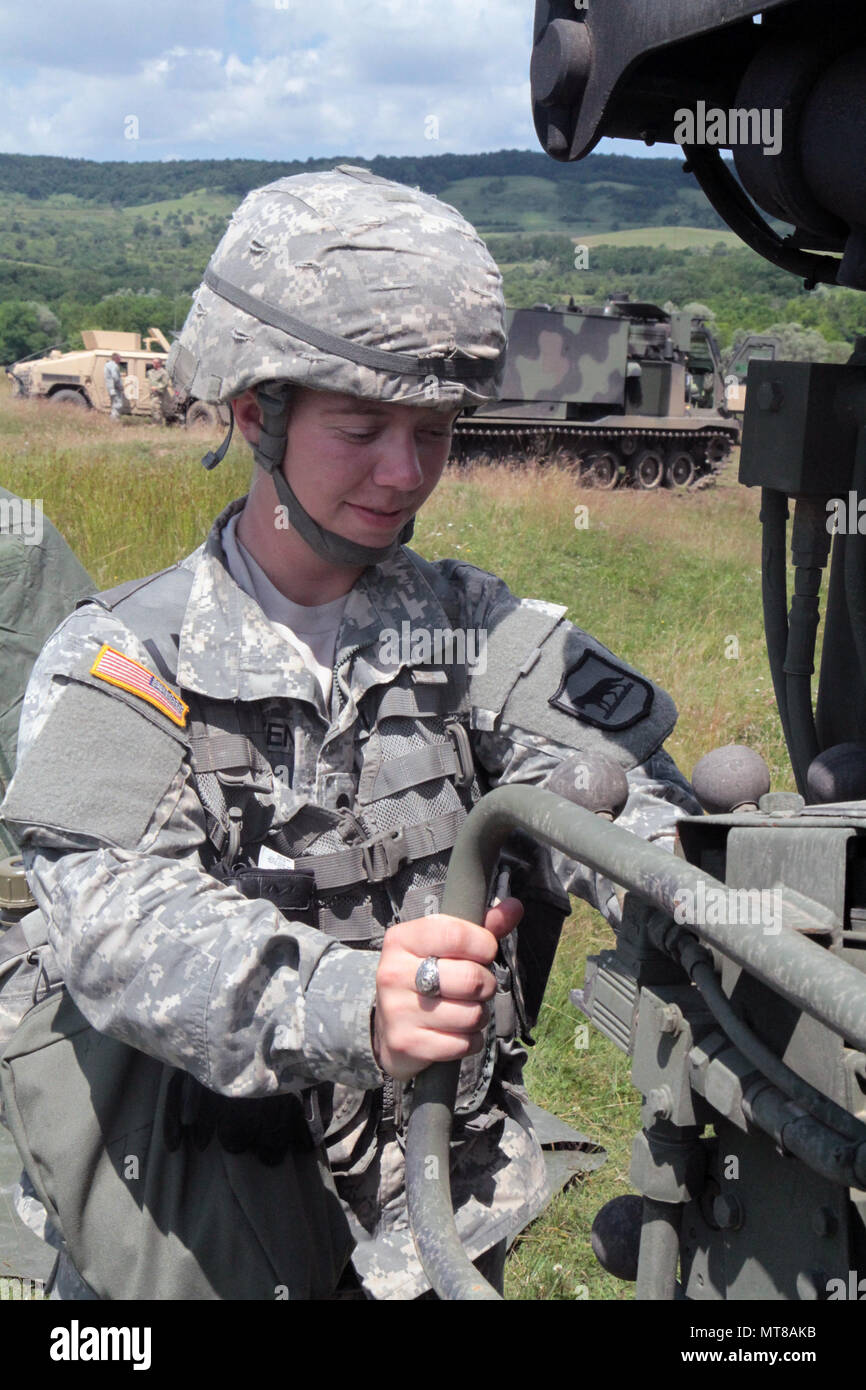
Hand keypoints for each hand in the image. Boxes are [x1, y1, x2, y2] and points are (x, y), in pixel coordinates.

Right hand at [372, 898, 521, 1081]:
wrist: (388, 1031)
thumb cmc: (425, 978)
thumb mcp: (445, 947)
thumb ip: (481, 927)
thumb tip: (515, 906)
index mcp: (402, 939)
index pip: (456, 934)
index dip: (484, 944)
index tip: (484, 952)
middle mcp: (394, 973)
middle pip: (470, 978)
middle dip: (486, 985)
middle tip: (476, 987)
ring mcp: (397, 1010)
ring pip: (471, 1015)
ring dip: (478, 1015)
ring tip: (464, 1010)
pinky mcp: (407, 1043)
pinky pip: (463, 1044)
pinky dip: (470, 1041)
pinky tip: (454, 1033)